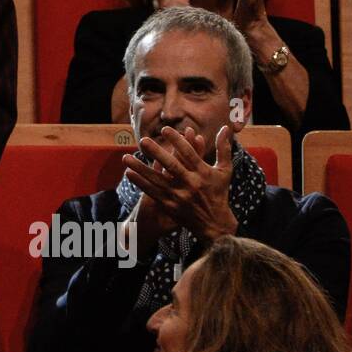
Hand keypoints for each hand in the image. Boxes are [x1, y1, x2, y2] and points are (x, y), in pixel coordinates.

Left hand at [122, 124, 239, 241]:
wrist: (215, 223)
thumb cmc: (220, 192)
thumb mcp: (224, 170)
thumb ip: (223, 148)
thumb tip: (226, 127)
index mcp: (203, 172)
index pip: (189, 154)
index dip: (177, 141)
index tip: (165, 129)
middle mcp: (191, 183)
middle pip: (172, 166)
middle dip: (157, 152)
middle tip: (143, 141)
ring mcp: (179, 196)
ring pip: (157, 179)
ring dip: (140, 168)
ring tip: (126, 157)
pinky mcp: (170, 206)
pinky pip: (152, 192)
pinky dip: (140, 183)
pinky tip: (128, 173)